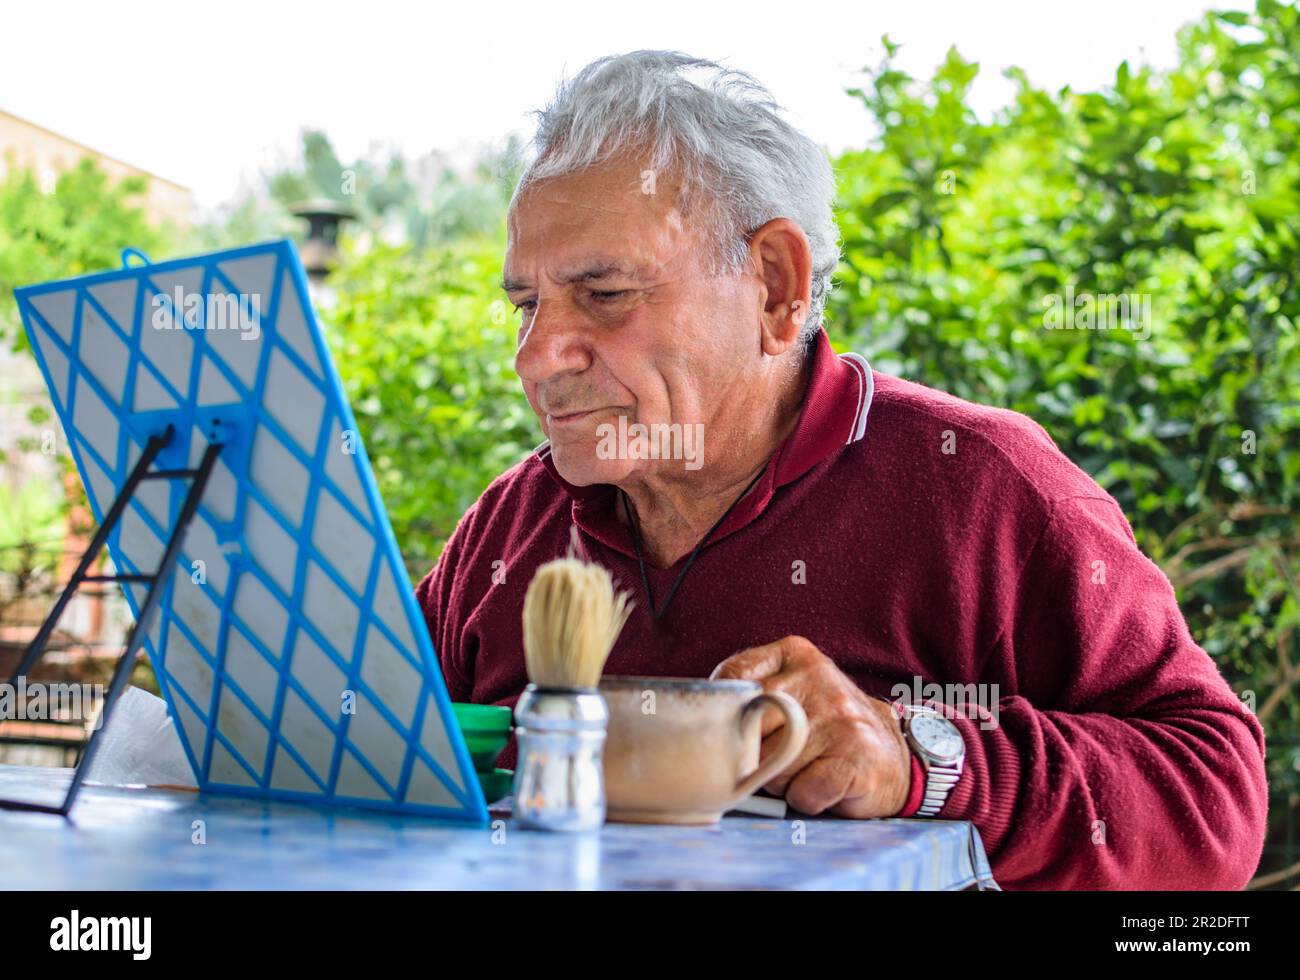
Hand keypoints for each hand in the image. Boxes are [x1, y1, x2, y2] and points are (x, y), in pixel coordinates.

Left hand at [711, 635, 910, 817]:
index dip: (729, 719)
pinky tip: (825, 784)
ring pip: (772, 768)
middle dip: (757, 756)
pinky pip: (802, 793)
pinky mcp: (855, 758)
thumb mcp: (789, 690)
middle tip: (783, 755)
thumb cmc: (825, 728)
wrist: (894, 755)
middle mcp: (818, 679)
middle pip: (747, 732)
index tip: (746, 730)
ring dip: (783, 781)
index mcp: (794, 654)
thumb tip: (696, 723)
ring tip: (809, 766)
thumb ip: (748, 693)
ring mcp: (839, 717)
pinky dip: (807, 799)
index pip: (731, 682)